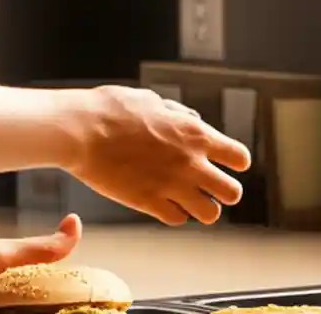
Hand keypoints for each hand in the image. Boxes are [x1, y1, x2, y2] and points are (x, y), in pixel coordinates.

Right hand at [66, 86, 251, 225]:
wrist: (80, 131)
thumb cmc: (110, 109)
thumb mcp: (150, 101)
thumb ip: (177, 114)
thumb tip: (192, 120)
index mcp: (194, 134)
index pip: (240, 158)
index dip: (234, 162)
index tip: (224, 163)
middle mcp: (190, 163)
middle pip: (232, 192)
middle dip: (222, 190)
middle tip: (205, 186)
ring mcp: (171, 185)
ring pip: (211, 214)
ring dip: (201, 207)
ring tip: (186, 199)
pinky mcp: (148, 203)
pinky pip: (177, 220)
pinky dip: (173, 213)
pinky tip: (161, 201)